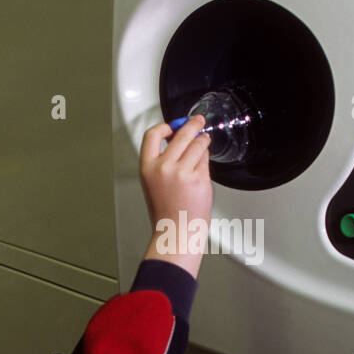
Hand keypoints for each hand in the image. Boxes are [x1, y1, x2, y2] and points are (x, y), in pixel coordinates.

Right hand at [139, 116, 212, 278]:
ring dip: (203, 140)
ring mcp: (182, 172)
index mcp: (148, 167)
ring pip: (197, 144)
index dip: (164, 126)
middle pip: (180, 134)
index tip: (172, 125)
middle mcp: (163, 167)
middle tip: (198, 121)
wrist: (176, 231)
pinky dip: (206, 158)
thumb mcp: (154, 183)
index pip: (152, 135)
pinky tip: (203, 163)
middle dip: (192, 124)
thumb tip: (178, 140)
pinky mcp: (199, 178)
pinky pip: (205, 159)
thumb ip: (163, 161)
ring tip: (204, 142)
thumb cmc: (166, 212)